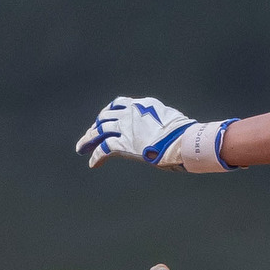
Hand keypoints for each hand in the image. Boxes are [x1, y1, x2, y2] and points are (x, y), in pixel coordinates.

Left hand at [77, 96, 235, 171]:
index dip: (109, 113)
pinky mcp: (123, 143)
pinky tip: (93, 164)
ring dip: (88, 140)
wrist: (187, 141)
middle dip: (96, 126)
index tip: (105, 120)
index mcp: (143, 105)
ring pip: (99, 131)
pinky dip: (96, 157)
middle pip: (105, 117)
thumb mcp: (174, 123)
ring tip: (81, 148)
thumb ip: (166, 124)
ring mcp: (126, 127)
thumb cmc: (188, 135)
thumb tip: (181, 132)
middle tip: (88, 136)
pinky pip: (104, 150)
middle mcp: (131, 112)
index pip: (119, 104)